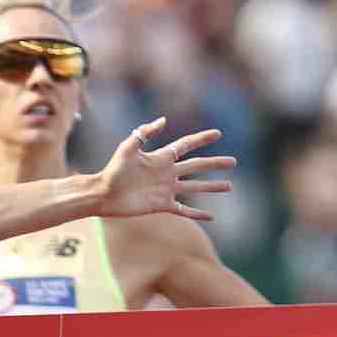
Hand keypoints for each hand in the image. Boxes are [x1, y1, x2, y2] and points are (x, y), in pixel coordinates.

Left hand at [96, 119, 234, 220]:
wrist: (102, 195)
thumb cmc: (112, 170)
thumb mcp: (128, 147)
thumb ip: (144, 133)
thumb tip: (164, 120)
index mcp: (160, 158)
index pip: (185, 146)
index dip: (201, 139)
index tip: (218, 134)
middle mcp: (166, 173)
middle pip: (197, 166)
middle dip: (215, 164)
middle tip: (234, 161)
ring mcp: (165, 190)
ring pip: (195, 188)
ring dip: (212, 187)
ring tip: (229, 186)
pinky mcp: (161, 206)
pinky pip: (184, 210)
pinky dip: (197, 214)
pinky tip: (211, 216)